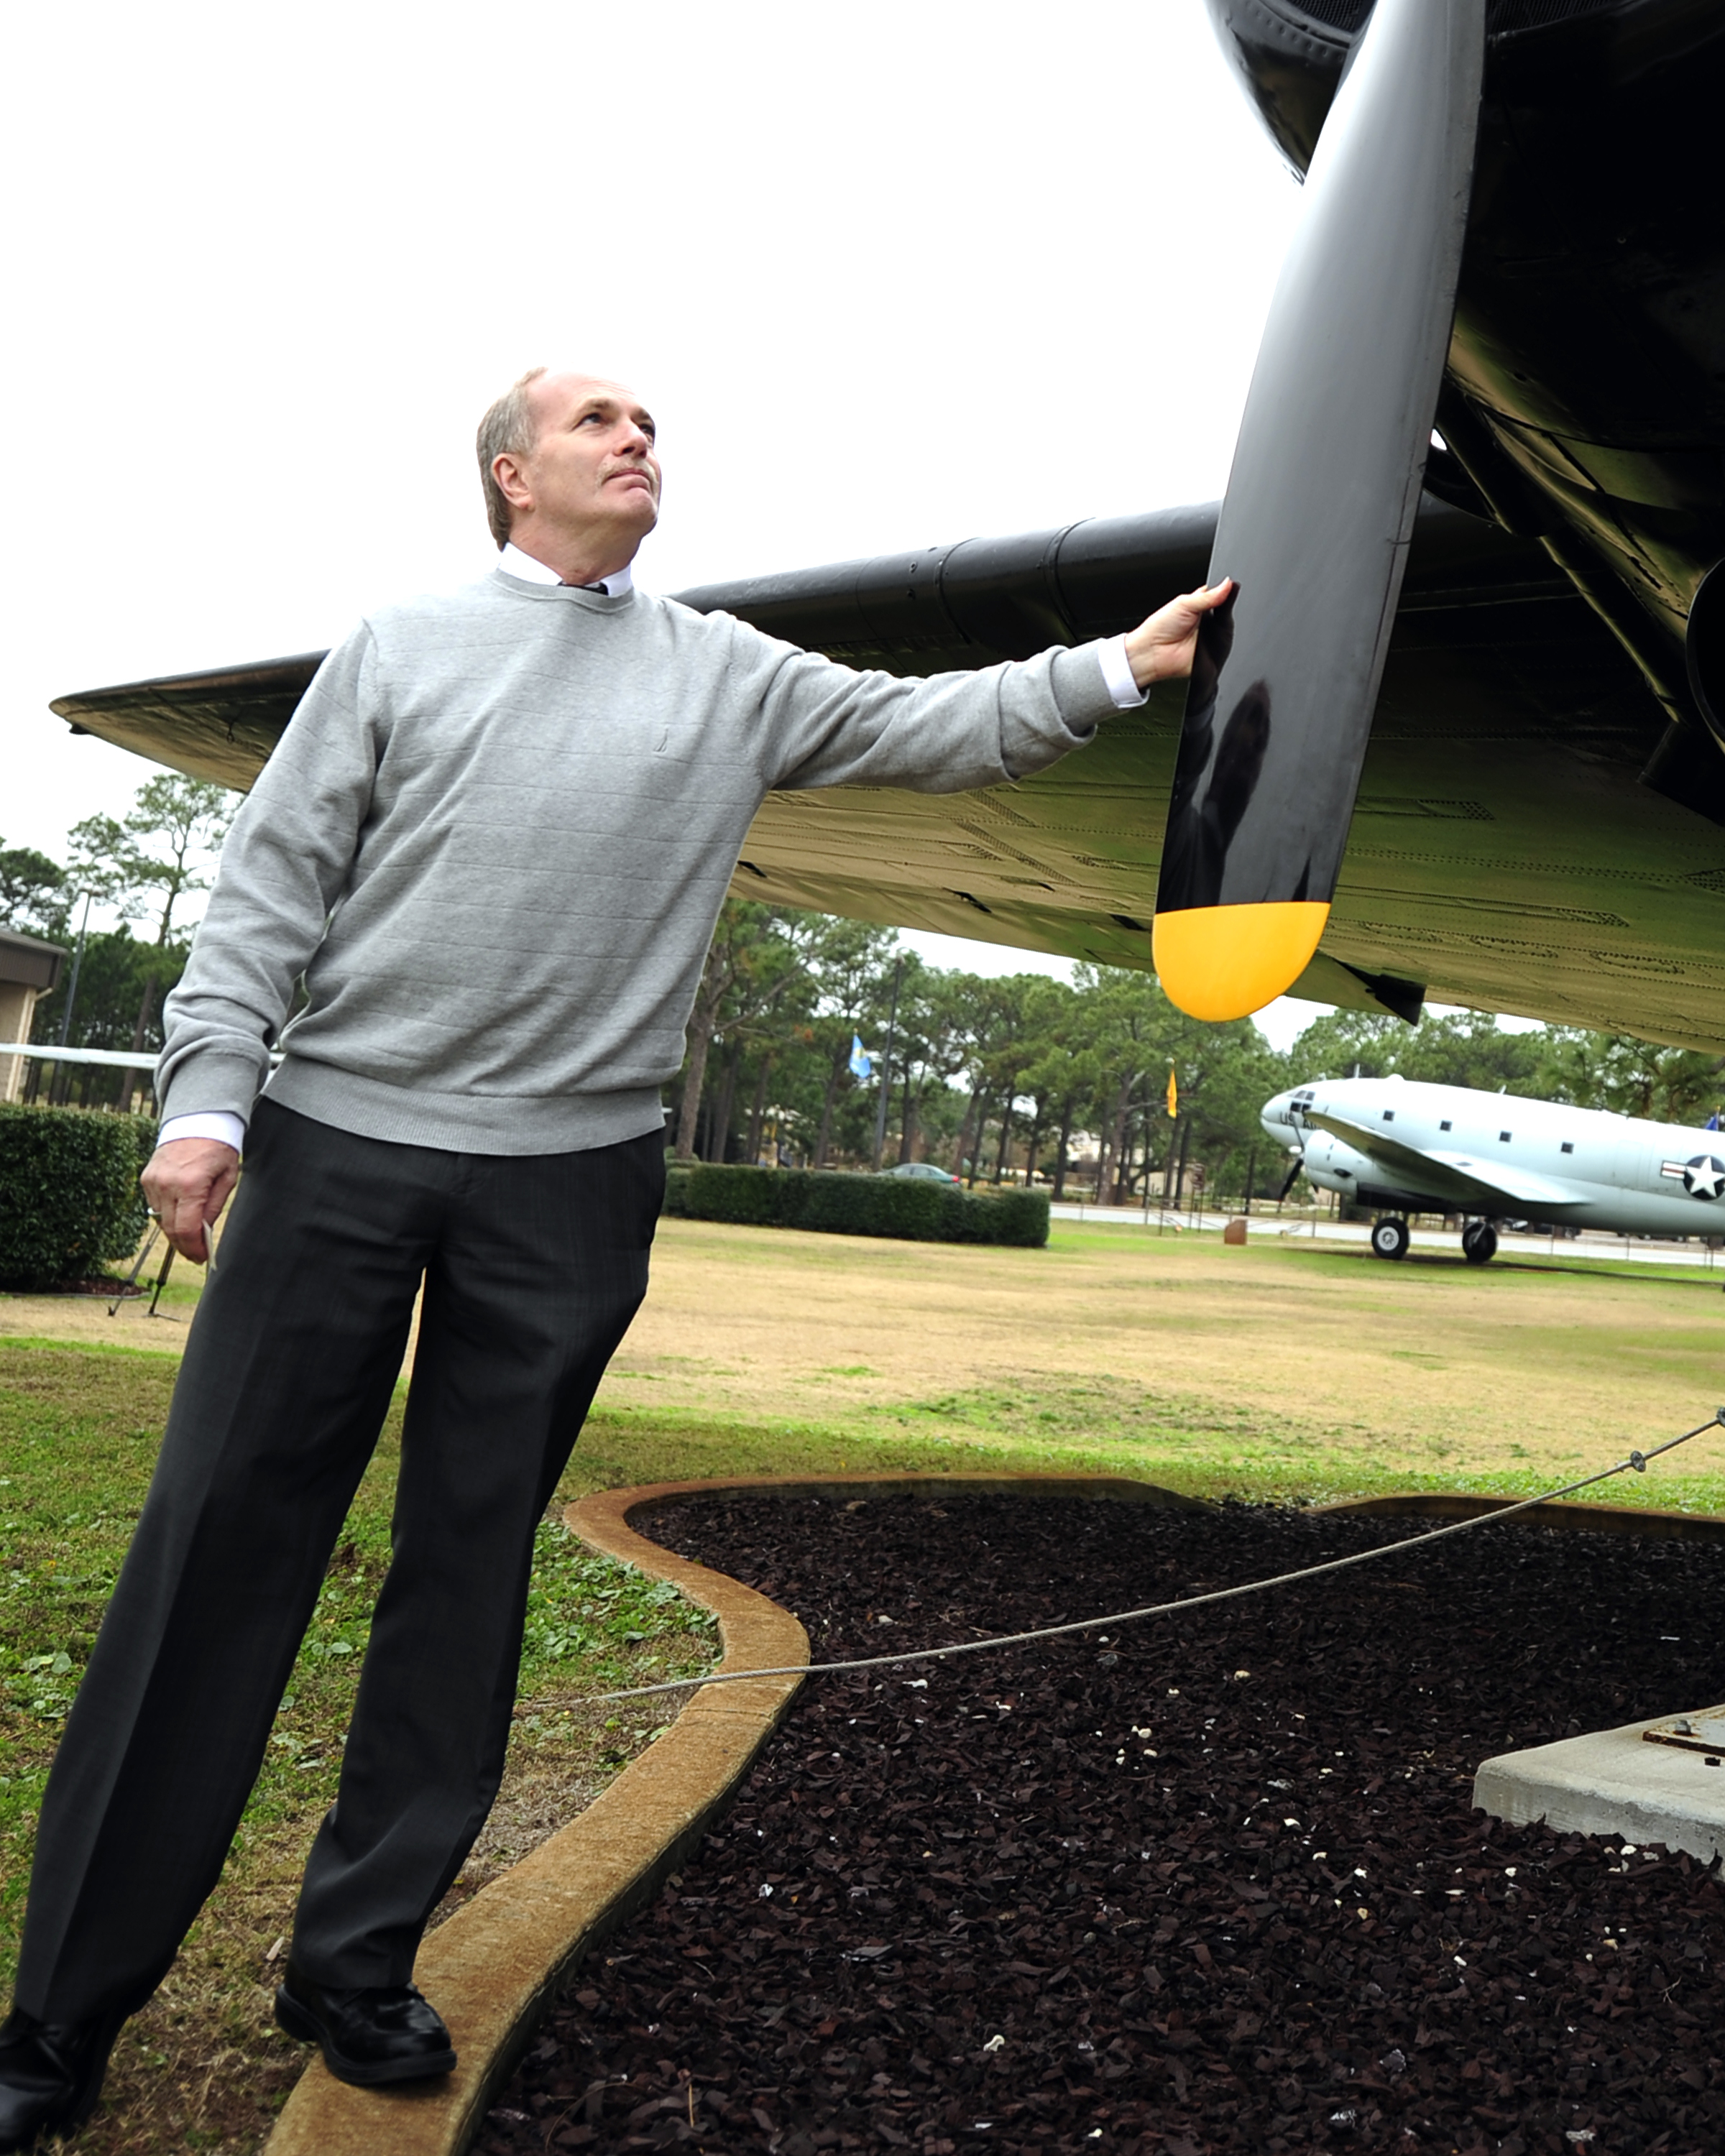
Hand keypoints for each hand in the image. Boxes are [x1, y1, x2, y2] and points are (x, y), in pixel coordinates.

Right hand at [142, 1137, 240, 1264]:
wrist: (197, 1120)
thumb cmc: (218, 1147)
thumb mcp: (227, 1178)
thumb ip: (214, 1207)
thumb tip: (204, 1233)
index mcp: (190, 1185)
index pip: (186, 1229)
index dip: (193, 1249)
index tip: (202, 1258)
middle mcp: (166, 1184)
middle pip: (170, 1229)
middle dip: (184, 1246)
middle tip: (197, 1253)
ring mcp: (152, 1181)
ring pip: (160, 1220)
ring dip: (174, 1231)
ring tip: (191, 1234)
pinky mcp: (146, 1178)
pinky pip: (154, 1206)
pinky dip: (166, 1214)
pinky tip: (180, 1213)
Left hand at [1122, 578, 1233, 690]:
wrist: (1152, 652)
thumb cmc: (1159, 627)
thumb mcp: (1184, 603)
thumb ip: (1208, 595)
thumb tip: (1228, 584)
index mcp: (1198, 605)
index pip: (1219, 595)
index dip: (1226, 591)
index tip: (1232, 586)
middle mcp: (1205, 621)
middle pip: (1226, 611)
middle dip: (1228, 606)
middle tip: (1224, 601)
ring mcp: (1210, 638)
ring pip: (1228, 628)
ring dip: (1227, 623)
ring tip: (1217, 619)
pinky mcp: (1214, 654)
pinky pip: (1226, 647)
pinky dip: (1226, 641)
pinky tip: (1218, 635)